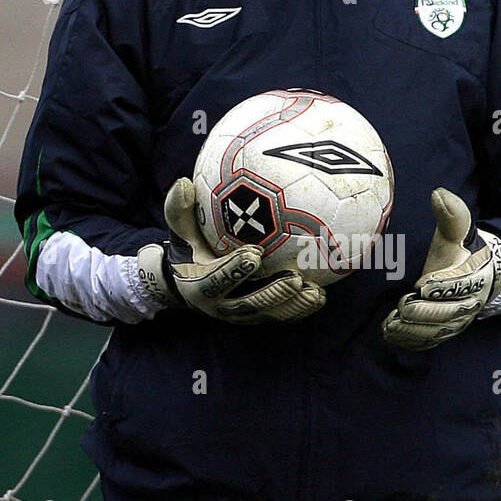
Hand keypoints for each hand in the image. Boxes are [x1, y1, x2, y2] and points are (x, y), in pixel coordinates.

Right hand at [137, 178, 324, 323]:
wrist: (190, 283)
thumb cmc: (190, 248)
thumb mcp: (181, 231)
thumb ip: (180, 209)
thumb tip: (183, 182)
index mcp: (199, 286)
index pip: (215, 282)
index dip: (234, 270)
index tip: (254, 253)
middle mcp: (221, 306)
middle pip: (249, 304)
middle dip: (273, 293)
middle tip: (295, 279)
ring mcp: (241, 316)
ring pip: (269, 315)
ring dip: (293, 305)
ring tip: (315, 291)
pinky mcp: (257, 318)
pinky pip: (280, 318)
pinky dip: (300, 310)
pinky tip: (320, 295)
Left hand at [381, 188, 500, 349]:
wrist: (475, 278)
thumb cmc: (458, 253)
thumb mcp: (456, 232)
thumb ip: (451, 214)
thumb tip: (438, 193)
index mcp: (474, 277)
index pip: (460, 284)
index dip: (442, 286)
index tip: (421, 285)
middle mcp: (467, 304)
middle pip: (447, 313)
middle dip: (424, 312)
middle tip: (401, 306)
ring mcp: (455, 323)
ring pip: (437, 331)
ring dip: (414, 330)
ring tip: (391, 323)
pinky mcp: (442, 334)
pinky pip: (428, 342)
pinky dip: (410, 341)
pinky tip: (391, 333)